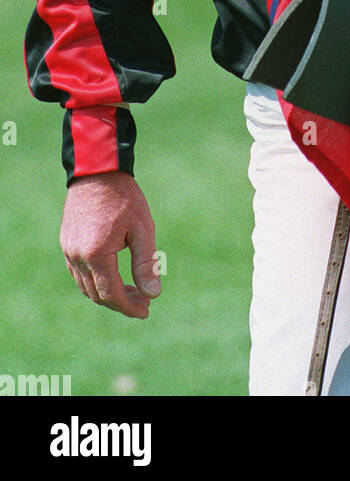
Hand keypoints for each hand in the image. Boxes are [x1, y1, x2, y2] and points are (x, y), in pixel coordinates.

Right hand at [60, 170, 159, 318]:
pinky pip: (78, 272)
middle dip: (121, 302)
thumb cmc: (124, 197)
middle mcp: (77, 256)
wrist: (98, 170)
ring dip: (107, 293)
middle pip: (97, 295)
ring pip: (85, 286)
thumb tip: (153, 294)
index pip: (111, 295)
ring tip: (132, 290)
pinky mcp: (66, 242)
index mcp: (96, 254)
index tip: (146, 311)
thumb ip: (146, 263)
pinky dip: (95, 280)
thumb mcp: (142, 228)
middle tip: (144, 301)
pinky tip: (113, 275)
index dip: (129, 307)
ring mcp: (68, 250)